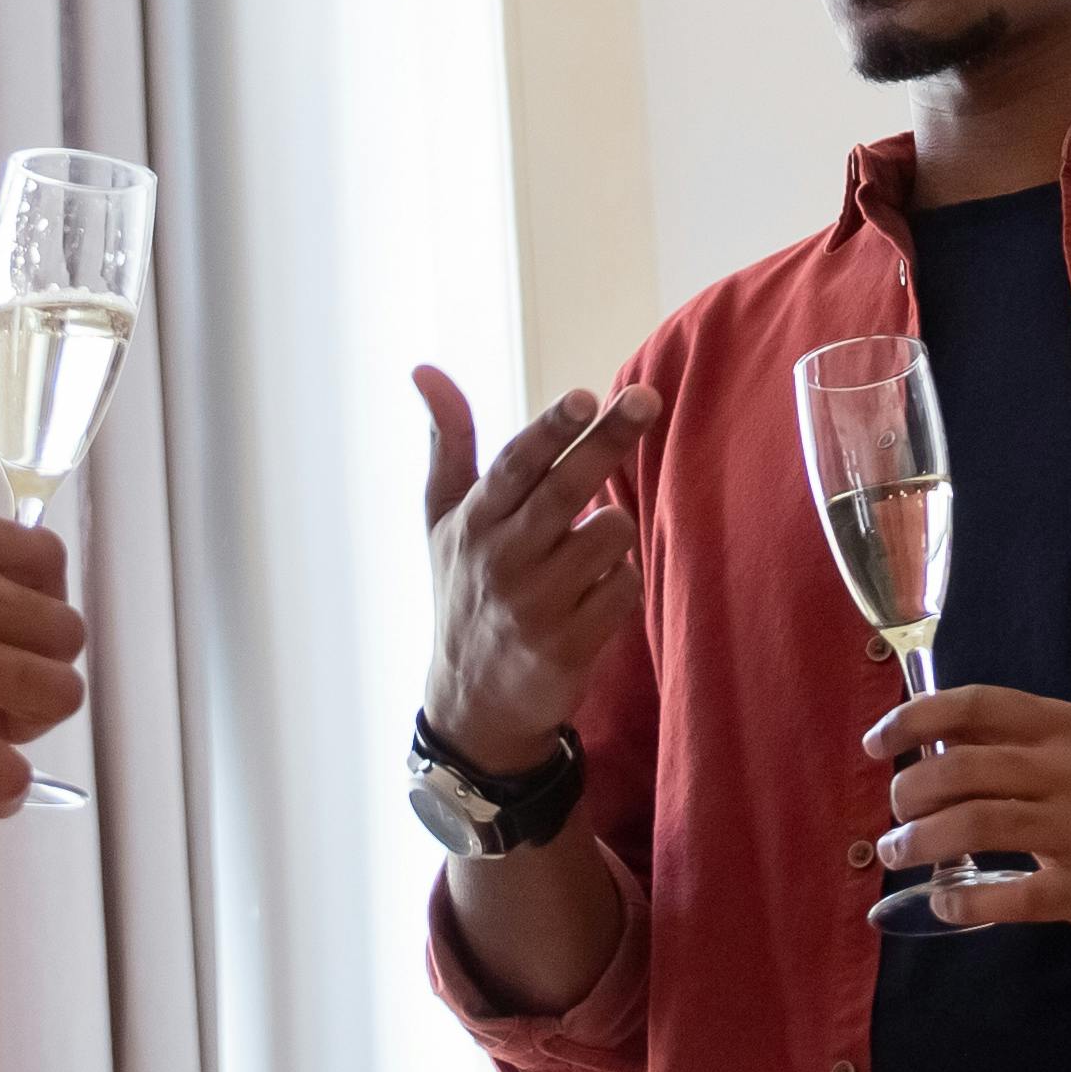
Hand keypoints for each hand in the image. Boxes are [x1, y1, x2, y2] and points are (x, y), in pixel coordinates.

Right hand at [415, 368, 659, 767]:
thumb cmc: (465, 590)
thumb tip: (424, 370)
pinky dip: (622, 582)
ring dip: (615, 531)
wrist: (474, 702)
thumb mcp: (443, 519)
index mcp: (474, 521)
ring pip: (609, 535)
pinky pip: (625, 588)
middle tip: (646, 398)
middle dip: (607, 439)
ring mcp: (534, 605)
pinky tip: (595, 594)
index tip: (583, 395)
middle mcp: (501, 560)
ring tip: (589, 548)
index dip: (550, 429)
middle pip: (565, 489)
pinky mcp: (568, 646)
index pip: (514, 465)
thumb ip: (447, 442)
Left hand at [861, 688, 1070, 960]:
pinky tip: (946, 904)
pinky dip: (964, 901)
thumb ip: (1030, 747)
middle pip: (963, 765)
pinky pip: (1010, 895)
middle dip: (909, 792)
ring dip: (921, 842)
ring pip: (976, 824)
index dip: (914, 718)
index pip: (976, 704)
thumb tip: (940, 746)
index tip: (877, 744)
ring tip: (901, 856)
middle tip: (895, 819)